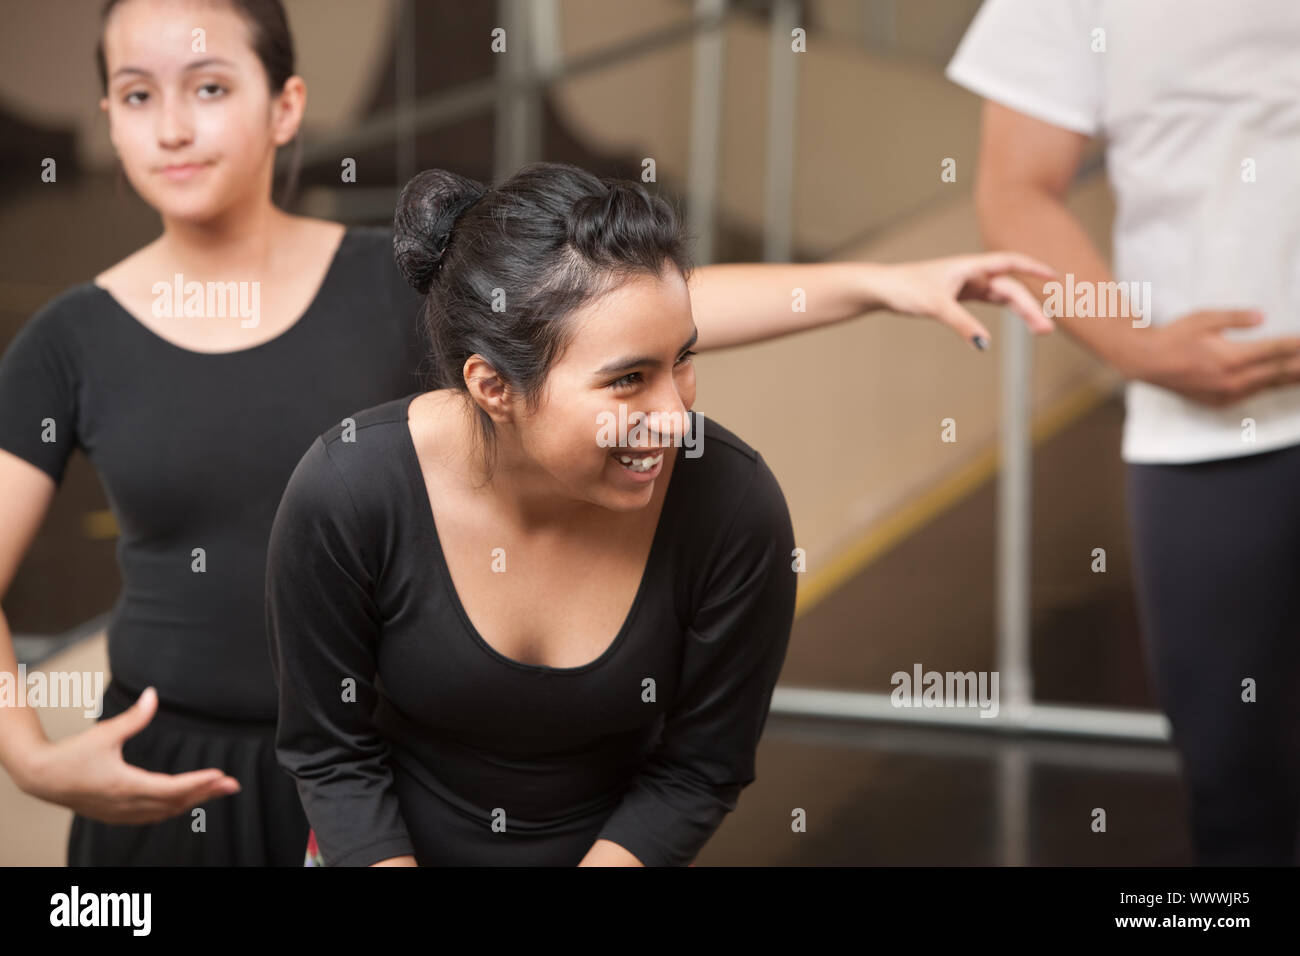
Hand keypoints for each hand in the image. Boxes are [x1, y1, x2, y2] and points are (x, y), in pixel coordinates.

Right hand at [19, 686, 240, 823]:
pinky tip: (186, 800)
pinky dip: (173, 808)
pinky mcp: (117, 815)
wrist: (42, 778)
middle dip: (206, 794)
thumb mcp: (105, 733)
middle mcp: (126, 804)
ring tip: (216, 790)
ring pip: (166, 812)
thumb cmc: (72, 755)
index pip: (171, 788)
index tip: (220, 775)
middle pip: (175, 803)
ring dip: (192, 801)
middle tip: (232, 785)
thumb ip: (134, 717)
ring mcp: (122, 813)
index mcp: (124, 785)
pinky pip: (153, 816)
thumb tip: (152, 695)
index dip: (198, 783)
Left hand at [869, 251, 1058, 348]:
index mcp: (970, 266)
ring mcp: (967, 285)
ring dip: (1022, 310)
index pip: (1011, 262)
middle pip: (1010, 287)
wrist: (884, 288)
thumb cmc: (906, 289)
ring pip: (1002, 296)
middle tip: (1046, 329)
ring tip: (1041, 329)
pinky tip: (1017, 321)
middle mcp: (972, 273)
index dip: (1035, 269)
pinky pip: (989, 302)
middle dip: (1031, 307)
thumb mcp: (937, 307)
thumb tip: (984, 345)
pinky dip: (1004, 311)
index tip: (1056, 278)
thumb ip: (963, 325)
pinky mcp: (959, 296)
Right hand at [1119, 309, 1299, 406]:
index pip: (1276, 351)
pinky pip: (1251, 394)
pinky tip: (1276, 381)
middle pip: (1278, 373)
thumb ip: (1237, 317)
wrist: (1146, 362)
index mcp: (1232, 357)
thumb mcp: (1205, 318)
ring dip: (1289, 379)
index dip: (1297, 346)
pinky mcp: (1218, 401)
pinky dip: (1267, 386)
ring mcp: (1226, 393)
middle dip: (1299, 366)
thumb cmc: (1174, 336)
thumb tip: (1262, 317)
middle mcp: (1232, 380)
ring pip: (1267, 386)